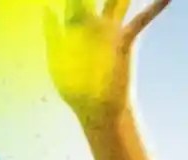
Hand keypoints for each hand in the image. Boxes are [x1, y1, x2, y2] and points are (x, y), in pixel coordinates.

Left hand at [44, 0, 172, 126]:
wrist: (94, 107)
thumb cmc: (73, 86)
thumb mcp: (56, 58)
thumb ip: (52, 31)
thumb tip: (46, 7)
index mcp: (72, 28)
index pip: (71, 2)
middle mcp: (93, 25)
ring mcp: (110, 31)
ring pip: (118, 1)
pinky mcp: (125, 40)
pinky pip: (142, 20)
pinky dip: (155, 7)